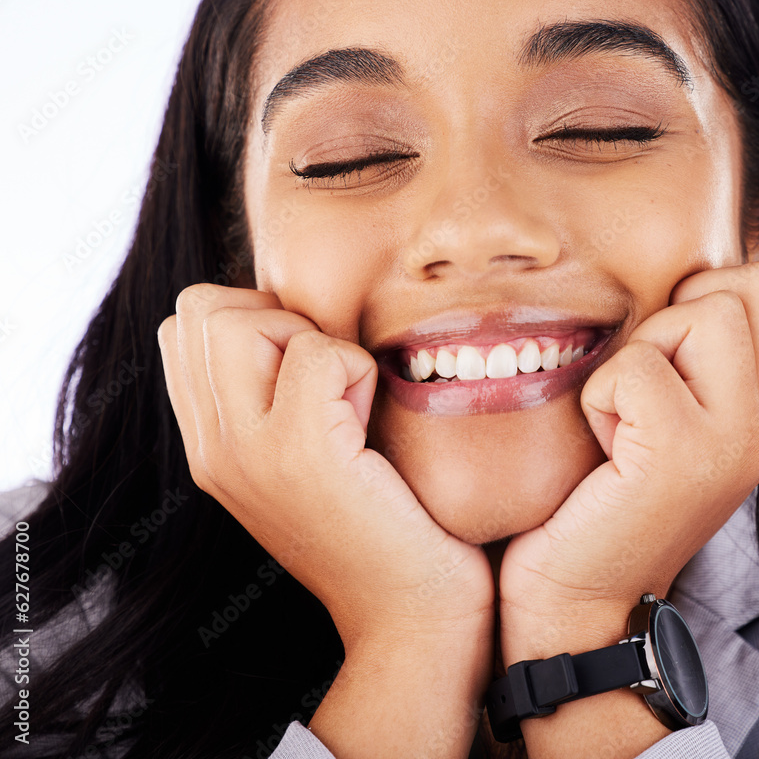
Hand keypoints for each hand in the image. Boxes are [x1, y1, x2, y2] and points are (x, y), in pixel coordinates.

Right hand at [157, 284, 493, 758]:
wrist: (409, 612)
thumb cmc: (379, 518)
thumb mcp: (306, 449)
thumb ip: (274, 389)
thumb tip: (290, 309)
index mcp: (209, 443)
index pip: (185, 326)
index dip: (251, 314)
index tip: (305, 363)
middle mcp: (211, 448)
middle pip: (200, 309)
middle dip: (274, 314)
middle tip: (325, 377)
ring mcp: (246, 452)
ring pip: (241, 320)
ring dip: (312, 339)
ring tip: (346, 402)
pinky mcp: (300, 453)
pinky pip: (316, 353)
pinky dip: (357, 368)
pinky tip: (371, 422)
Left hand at [498, 258, 758, 657]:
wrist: (585, 586)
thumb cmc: (617, 480)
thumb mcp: (683, 405)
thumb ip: (713, 346)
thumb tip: (701, 266)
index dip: (716, 295)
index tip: (676, 358)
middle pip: (754, 282)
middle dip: (683, 312)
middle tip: (652, 383)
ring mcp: (740, 437)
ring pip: (704, 309)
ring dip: (644, 351)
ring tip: (631, 415)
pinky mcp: (685, 452)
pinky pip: (637, 365)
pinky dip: (602, 395)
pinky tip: (609, 447)